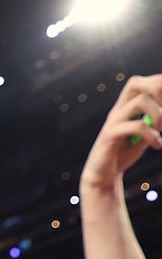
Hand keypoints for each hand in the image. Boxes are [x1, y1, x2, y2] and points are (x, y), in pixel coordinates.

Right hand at [80, 75, 161, 194]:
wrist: (103, 176)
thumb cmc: (123, 155)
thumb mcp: (144, 136)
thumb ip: (154, 123)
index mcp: (125, 107)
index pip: (141, 82)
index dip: (158, 84)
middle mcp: (117, 110)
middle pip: (135, 82)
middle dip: (157, 90)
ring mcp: (112, 122)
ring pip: (139, 101)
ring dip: (158, 113)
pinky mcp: (110, 136)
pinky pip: (135, 126)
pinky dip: (152, 134)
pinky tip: (157, 145)